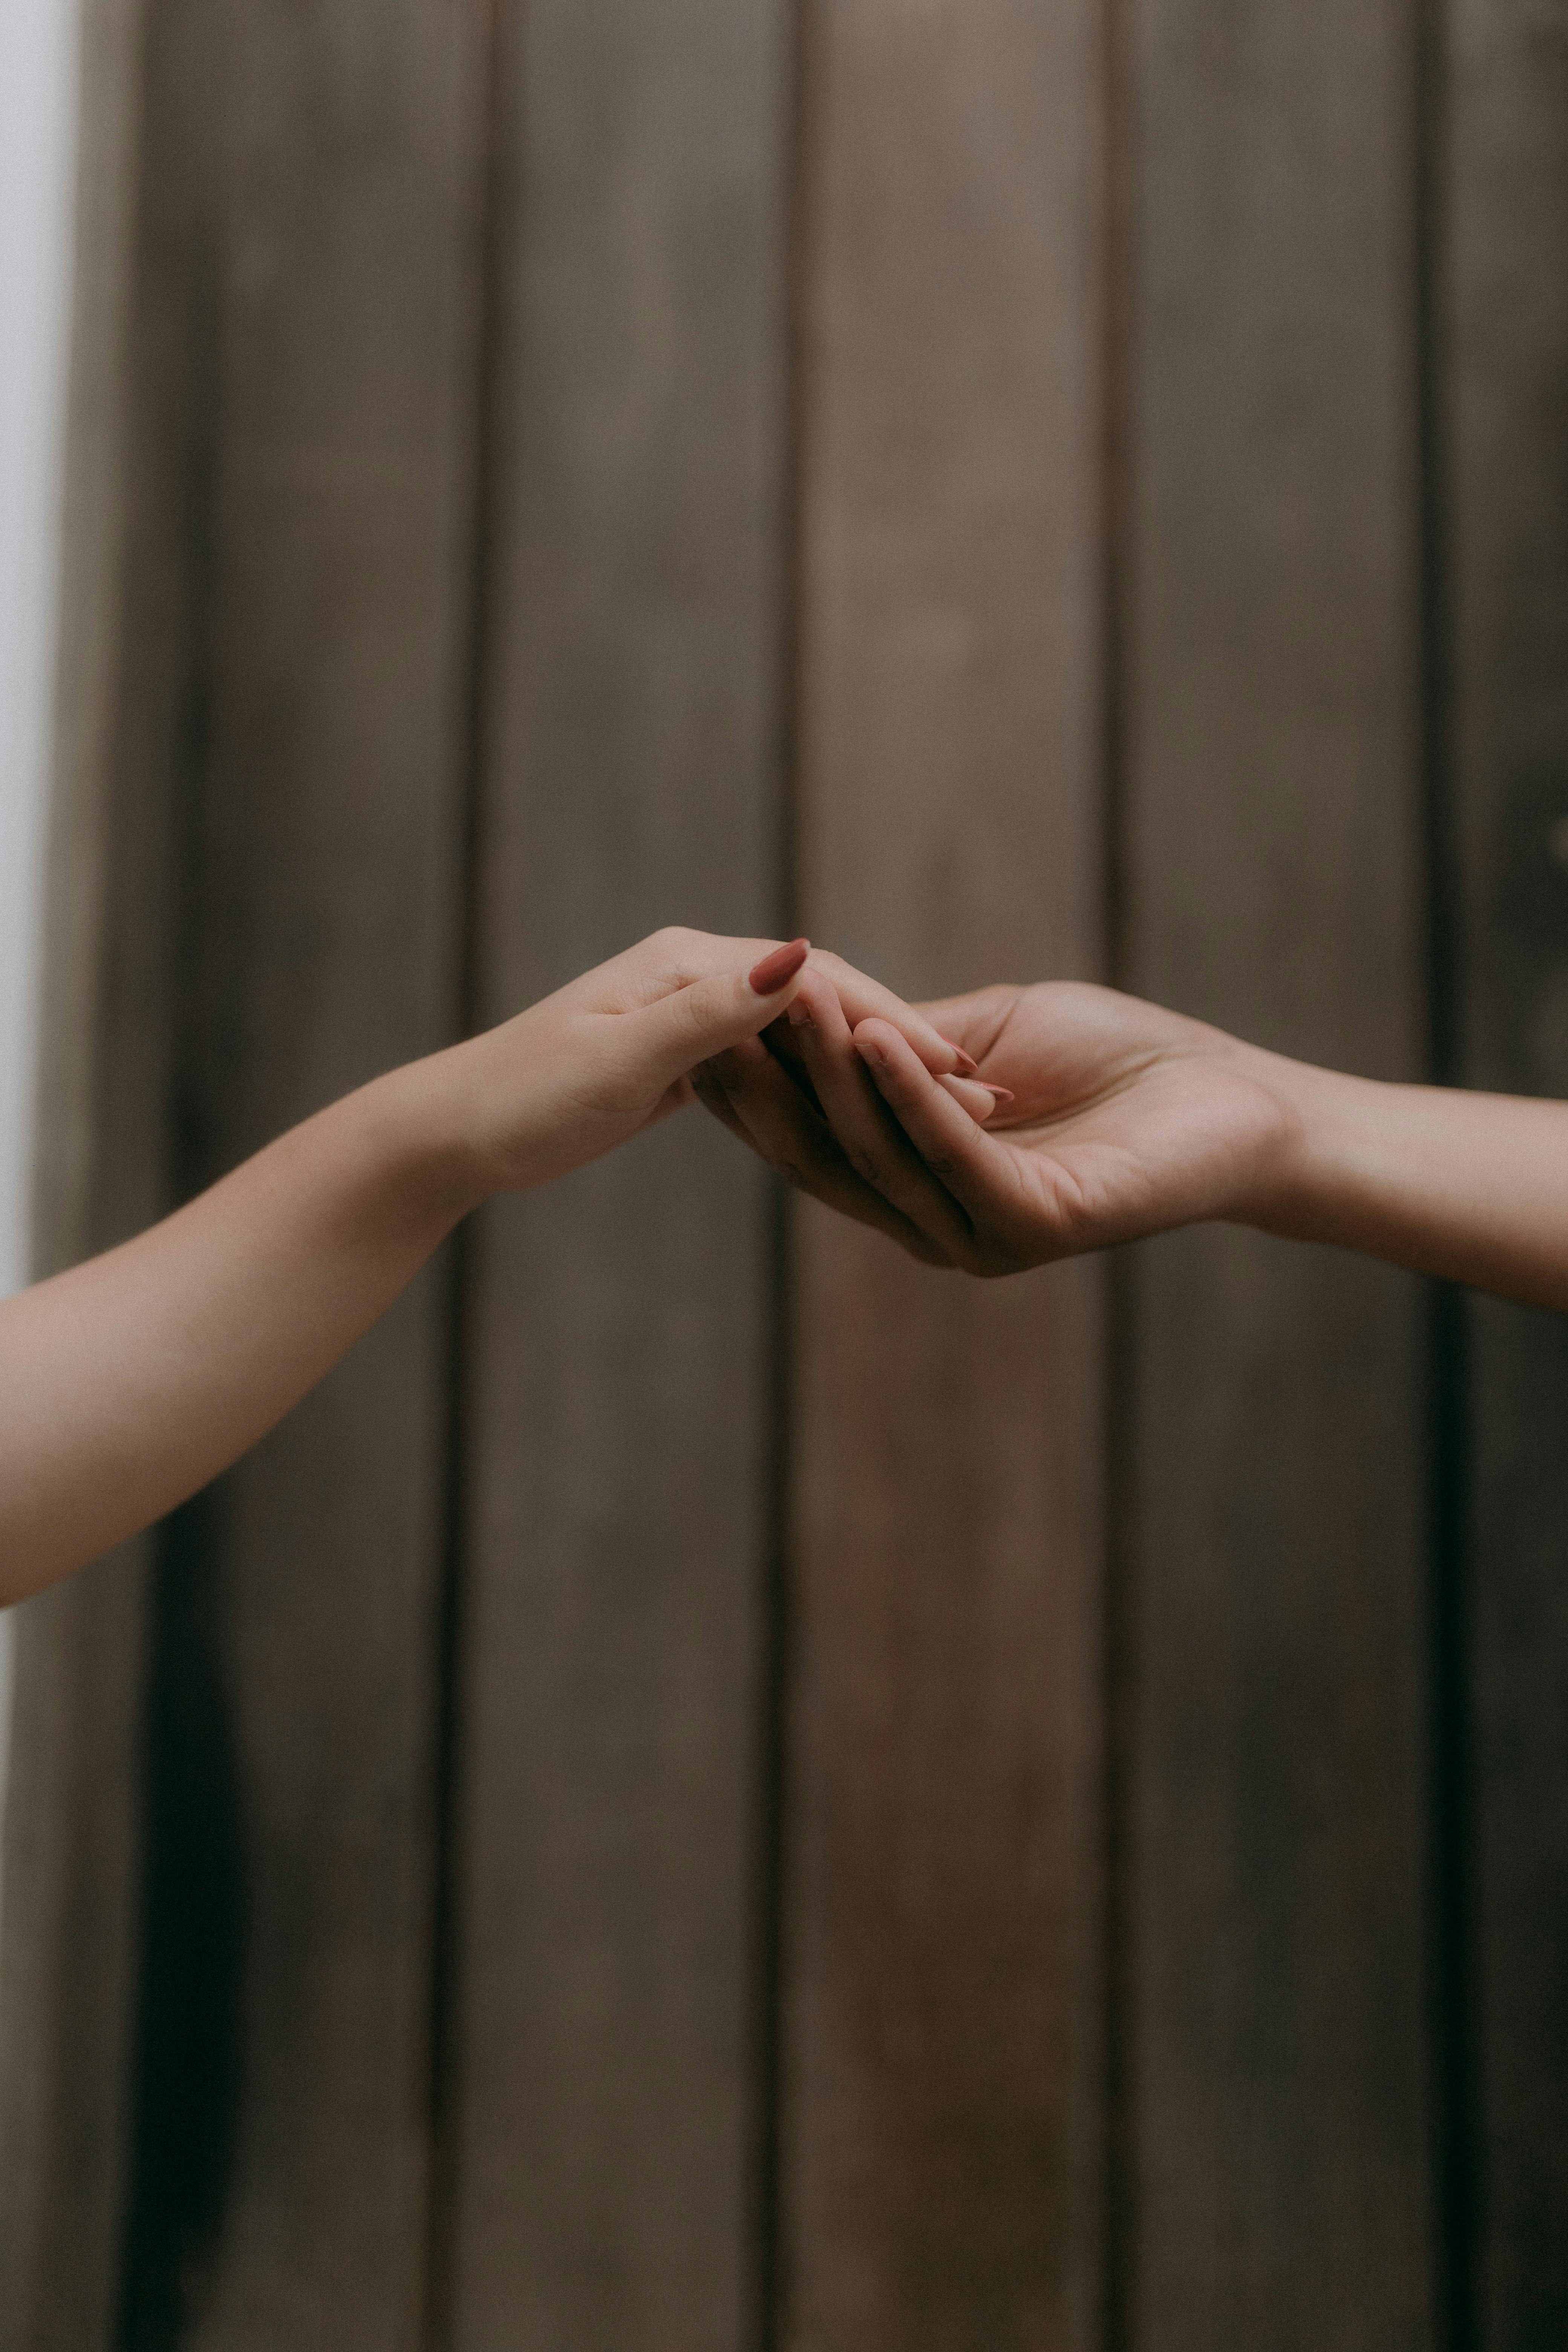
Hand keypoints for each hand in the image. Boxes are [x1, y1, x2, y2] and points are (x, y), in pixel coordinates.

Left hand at [453, 928, 985, 1194]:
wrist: (453, 1128)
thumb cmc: (523, 1099)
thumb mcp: (618, 1061)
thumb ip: (709, 1014)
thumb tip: (798, 957)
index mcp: (689, 961)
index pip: (819, 983)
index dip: (894, 1027)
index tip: (963, 1072)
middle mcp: (698, 970)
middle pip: (826, 1000)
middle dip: (905, 1043)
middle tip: (986, 1094)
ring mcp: (693, 1005)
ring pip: (809, 1030)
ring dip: (878, 1064)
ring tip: (954, 1103)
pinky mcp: (685, 1046)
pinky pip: (779, 1054)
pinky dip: (831, 1078)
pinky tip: (873, 1108)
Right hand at [694, 976, 1297, 1272]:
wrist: (1234, 1103)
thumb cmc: (1120, 1063)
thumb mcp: (981, 1039)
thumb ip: (901, 1042)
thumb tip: (811, 1010)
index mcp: (921, 1189)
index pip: (816, 1140)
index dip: (758, 1087)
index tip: (698, 1023)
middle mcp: (938, 1227)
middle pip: (829, 1157)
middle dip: (770, 1086)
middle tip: (712, 1018)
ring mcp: (982, 1236)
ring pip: (881, 1155)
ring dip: (833, 1074)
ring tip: (793, 999)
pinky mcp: (1033, 1225)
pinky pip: (951, 1157)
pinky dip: (908, 1094)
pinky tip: (872, 1035)